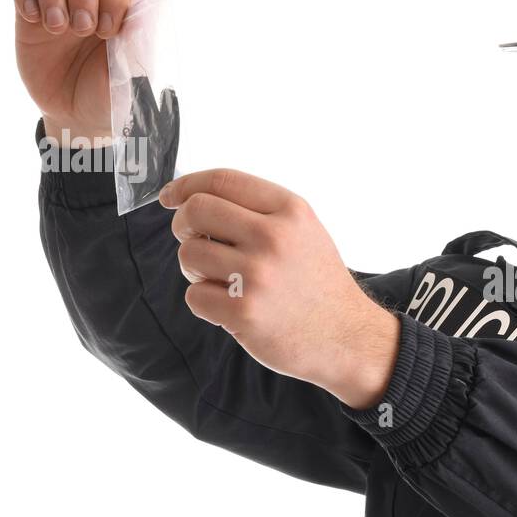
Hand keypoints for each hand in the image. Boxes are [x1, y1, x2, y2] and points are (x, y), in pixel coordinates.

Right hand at [10, 0, 151, 141]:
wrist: (76, 115)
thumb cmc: (111, 93)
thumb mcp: (132, 75)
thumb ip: (138, 43)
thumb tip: (138, 14)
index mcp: (129, 5)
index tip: (109, 31)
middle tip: (83, 29)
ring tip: (57, 28)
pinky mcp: (31, 9)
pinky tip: (34, 20)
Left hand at [158, 169, 400, 408]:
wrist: (346, 336)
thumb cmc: (317, 283)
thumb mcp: (305, 231)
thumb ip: (259, 211)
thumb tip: (193, 199)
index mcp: (290, 210)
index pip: (222, 180)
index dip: (186, 185)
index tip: (170, 196)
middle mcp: (274, 238)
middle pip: (195, 211)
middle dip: (183, 225)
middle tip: (196, 241)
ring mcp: (258, 276)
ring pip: (189, 254)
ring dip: (196, 269)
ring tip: (225, 282)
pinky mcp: (244, 312)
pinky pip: (194, 296)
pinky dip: (206, 303)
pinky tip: (232, 308)